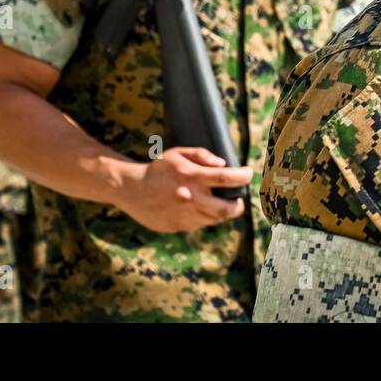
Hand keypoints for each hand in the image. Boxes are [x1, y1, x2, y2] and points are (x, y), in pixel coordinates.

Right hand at [118, 147, 251, 232]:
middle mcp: (190, 198)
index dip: (243, 176)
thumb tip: (223, 165)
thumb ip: (202, 155)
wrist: (132, 190)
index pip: (227, 179)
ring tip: (218, 202)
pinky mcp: (178, 227)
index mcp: (191, 177)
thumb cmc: (158, 169)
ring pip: (215, 219)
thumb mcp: (178, 153)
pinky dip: (204, 216)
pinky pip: (200, 224)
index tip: (248, 173)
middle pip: (228, 209)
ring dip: (222, 212)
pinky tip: (198, 207)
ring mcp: (185, 216)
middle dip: (239, 204)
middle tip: (239, 198)